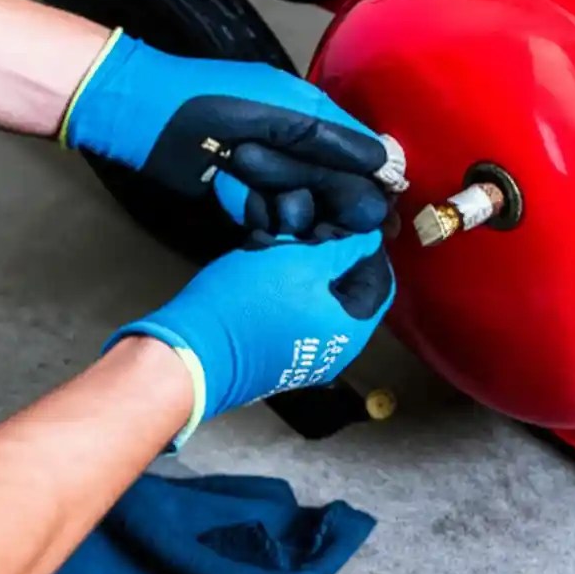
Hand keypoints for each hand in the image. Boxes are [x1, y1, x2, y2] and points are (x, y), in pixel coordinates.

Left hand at [61, 31, 400, 237]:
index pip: (359, 151)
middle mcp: (295, 142)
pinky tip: (254, 218)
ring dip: (291, 212)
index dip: (371, 183)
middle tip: (321, 220)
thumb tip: (387, 163)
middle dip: (328, 204)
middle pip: (332, 184)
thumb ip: (333, 139)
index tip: (383, 216)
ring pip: (301, 203)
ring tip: (274, 210)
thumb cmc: (209, 103)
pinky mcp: (240, 193)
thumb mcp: (279, 115)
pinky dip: (262, 218)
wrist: (138, 116)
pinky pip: (268, 213)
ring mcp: (267, 169)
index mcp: (310, 112)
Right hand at [106, 231, 393, 444]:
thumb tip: (369, 240)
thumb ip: (343, 250)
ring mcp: (303, 351)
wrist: (193, 352)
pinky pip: (291, 307)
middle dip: (328, 251)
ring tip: (278, 238)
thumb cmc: (250, 304)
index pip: (381, 282)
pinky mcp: (274, 350)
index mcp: (352, 330)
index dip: (367, 248)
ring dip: (301, 262)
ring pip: (315, 294)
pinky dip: (283, 280)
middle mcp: (335, 347)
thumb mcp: (303, 262)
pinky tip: (262, 259)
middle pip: (346, 288)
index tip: (344, 221)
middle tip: (305, 226)